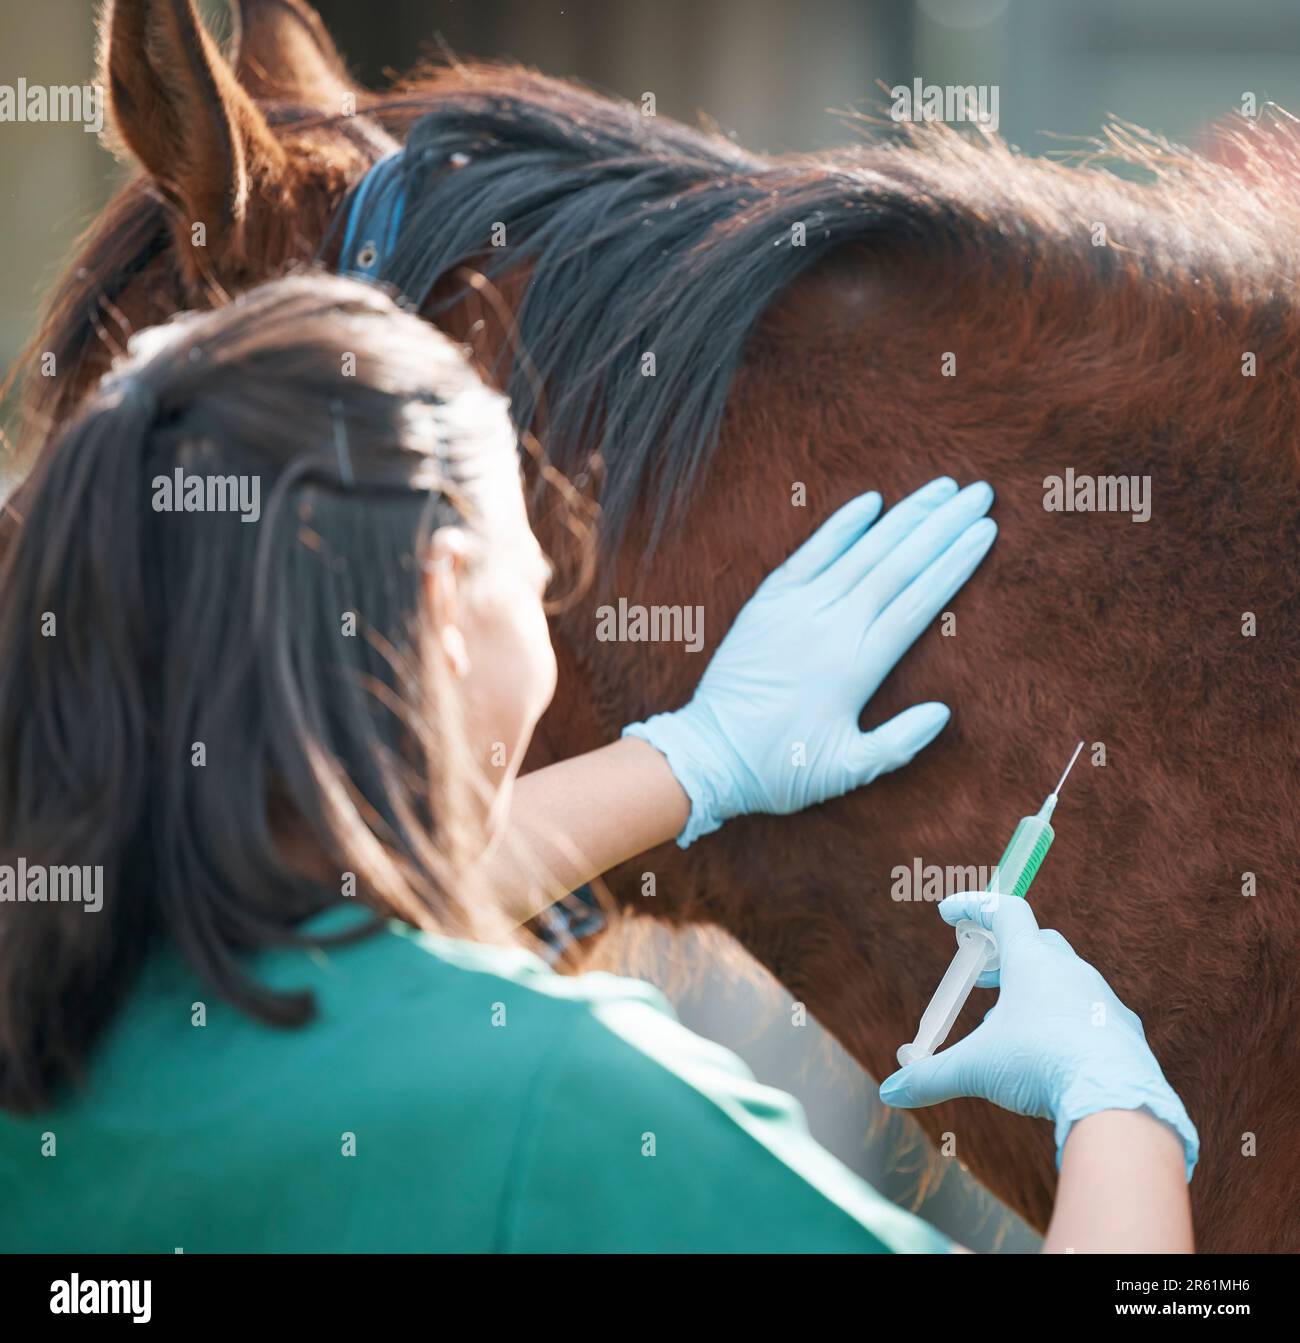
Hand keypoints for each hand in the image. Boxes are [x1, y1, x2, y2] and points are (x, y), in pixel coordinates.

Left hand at [623, 476, 996, 845]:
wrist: (710, 756)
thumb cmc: (781, 769)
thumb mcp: (847, 769)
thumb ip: (898, 742)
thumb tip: (942, 713)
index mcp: (856, 666)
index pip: (918, 603)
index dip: (954, 564)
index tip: (985, 531)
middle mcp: (830, 628)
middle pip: (898, 566)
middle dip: (942, 526)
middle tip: (979, 493)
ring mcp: (797, 609)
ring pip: (861, 552)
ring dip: (904, 517)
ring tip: (942, 488)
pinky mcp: (768, 602)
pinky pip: (810, 554)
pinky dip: (840, 526)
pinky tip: (870, 501)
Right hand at [879, 892, 1198, 1181]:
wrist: (1116, 1101)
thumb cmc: (1042, 1067)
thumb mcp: (977, 1069)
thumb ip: (932, 1077)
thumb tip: (890, 1091)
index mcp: (1032, 962)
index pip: (1003, 911)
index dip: (974, 906)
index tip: (949, 914)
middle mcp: (1069, 970)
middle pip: (1037, 941)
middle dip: (1005, 954)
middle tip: (983, 977)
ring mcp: (1100, 998)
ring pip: (1065, 978)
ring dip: (1036, 989)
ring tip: (1013, 1023)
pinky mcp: (1123, 1030)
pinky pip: (1091, 1012)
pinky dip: (1067, 1019)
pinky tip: (1056, 1050)